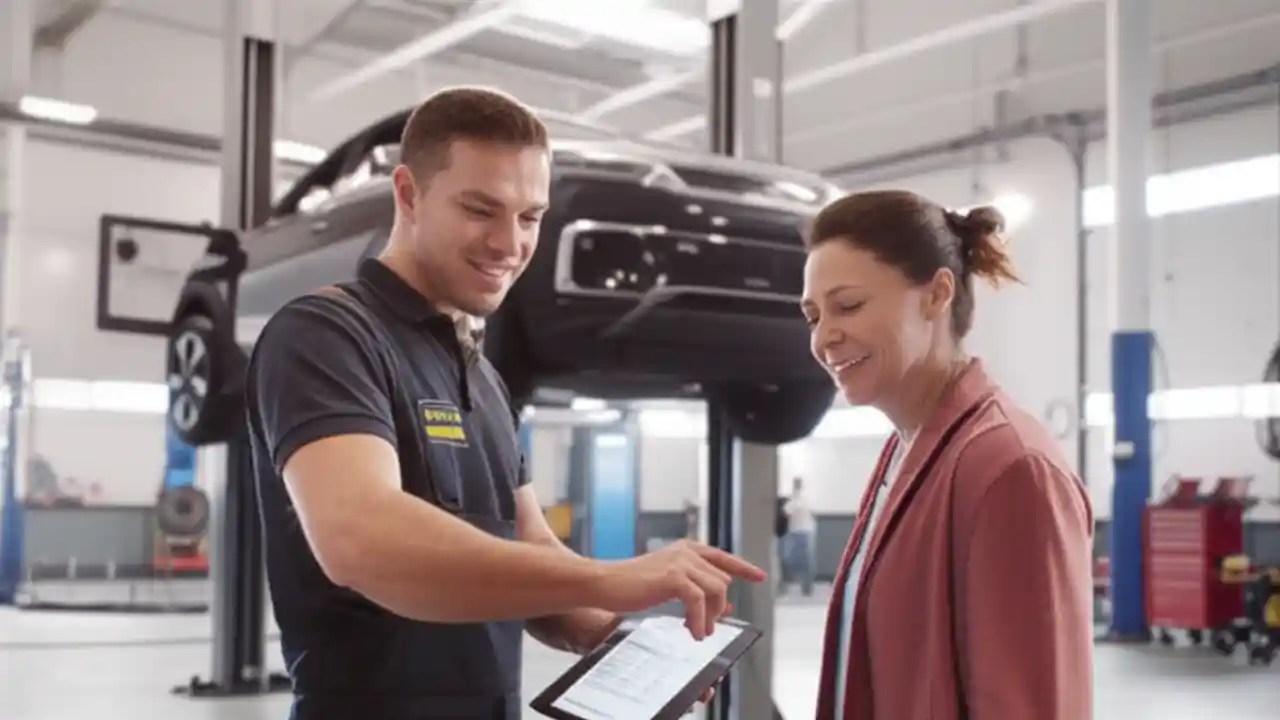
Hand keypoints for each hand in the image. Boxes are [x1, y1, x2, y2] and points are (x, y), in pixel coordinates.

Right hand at [591, 540, 765, 639]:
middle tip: (704, 628)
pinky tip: (692, 631)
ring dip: (712, 616)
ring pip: (717, 590)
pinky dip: (700, 620)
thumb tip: (723, 604)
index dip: (743, 567)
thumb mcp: (666, 582)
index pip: (722, 556)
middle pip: (722, 580)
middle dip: (718, 608)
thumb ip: (691, 586)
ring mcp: (680, 562)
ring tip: (698, 632)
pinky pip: (700, 601)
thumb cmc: (630, 586)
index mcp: (685, 549)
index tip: (759, 576)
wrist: (604, 583)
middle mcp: (686, 551)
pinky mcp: (673, 577)